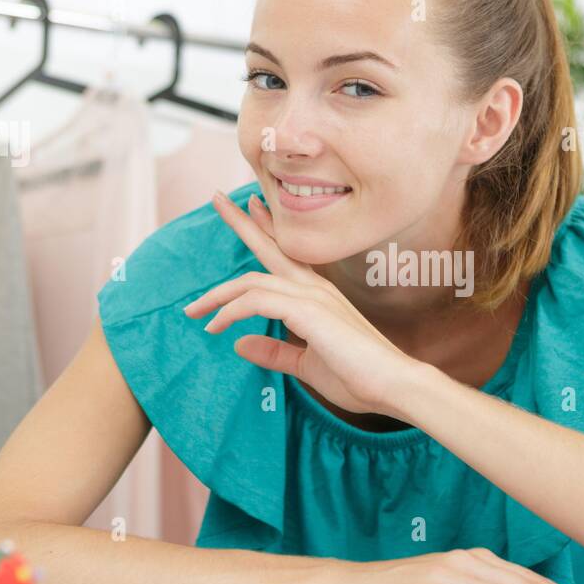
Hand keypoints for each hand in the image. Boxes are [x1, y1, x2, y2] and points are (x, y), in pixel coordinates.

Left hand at [184, 191, 422, 416]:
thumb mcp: (307, 364)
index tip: (250, 207)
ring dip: (217, 293)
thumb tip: (240, 343)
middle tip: (216, 198)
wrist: (392, 385)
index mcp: (319, 296)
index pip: (287, 254)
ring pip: (252, 280)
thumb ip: (275, 352)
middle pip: (270, 247)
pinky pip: (255, 300)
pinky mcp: (307, 310)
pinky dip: (230, 312)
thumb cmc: (358, 377)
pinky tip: (215, 327)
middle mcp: (316, 288)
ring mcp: (312, 296)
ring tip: (192, 310)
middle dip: (241, 223)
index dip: (266, 229)